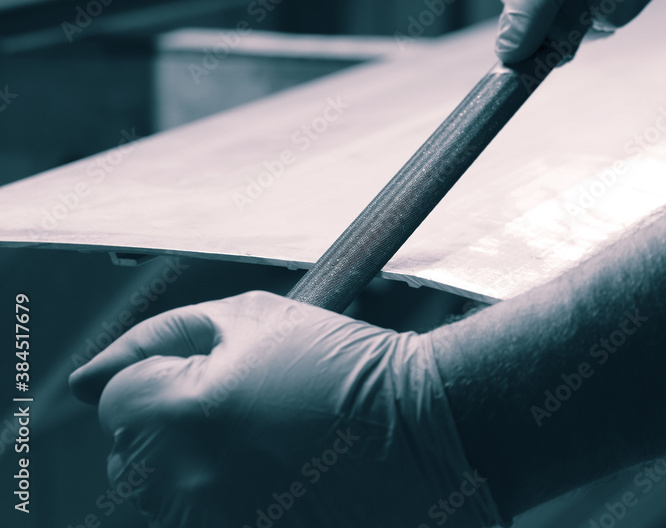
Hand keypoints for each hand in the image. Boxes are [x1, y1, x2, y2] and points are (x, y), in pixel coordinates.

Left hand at [69, 290, 494, 527]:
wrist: (418, 431)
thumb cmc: (336, 363)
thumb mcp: (249, 318)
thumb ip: (158, 338)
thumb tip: (86, 378)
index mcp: (184, 412)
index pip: (115, 402)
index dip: (154, 382)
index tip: (198, 381)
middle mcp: (189, 482)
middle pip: (125, 462)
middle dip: (162, 433)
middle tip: (229, 414)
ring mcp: (217, 526)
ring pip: (155, 506)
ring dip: (183, 476)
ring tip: (246, 450)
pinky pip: (196, 524)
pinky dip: (213, 503)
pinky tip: (260, 479)